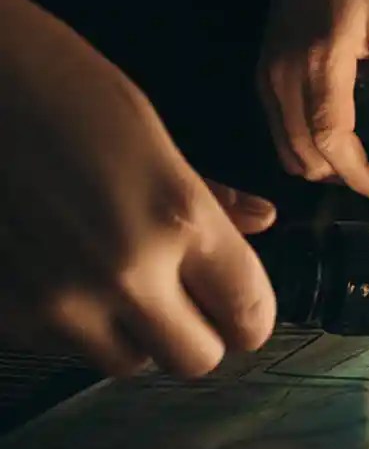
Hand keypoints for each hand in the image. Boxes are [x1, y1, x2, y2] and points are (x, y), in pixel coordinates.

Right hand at [0, 0, 275, 377]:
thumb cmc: (53, 87)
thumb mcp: (148, 131)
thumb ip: (209, 196)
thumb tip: (261, 221)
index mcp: (179, 220)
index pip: (250, 316)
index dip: (249, 314)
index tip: (238, 303)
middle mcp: (125, 274)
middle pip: (196, 360)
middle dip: (196, 331)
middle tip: (182, 297)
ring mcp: (59, 302)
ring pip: (127, 361)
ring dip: (131, 332)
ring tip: (111, 276)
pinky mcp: (5, 315)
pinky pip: (62, 347)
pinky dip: (68, 323)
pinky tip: (57, 270)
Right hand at [258, 0, 368, 204]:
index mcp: (321, 63)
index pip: (331, 138)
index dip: (357, 174)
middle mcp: (285, 77)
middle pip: (305, 154)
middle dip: (343, 178)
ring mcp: (268, 79)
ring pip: (287, 150)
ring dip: (322, 169)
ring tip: (360, 170)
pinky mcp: (262, 78)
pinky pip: (278, 132)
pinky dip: (303, 151)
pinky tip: (333, 147)